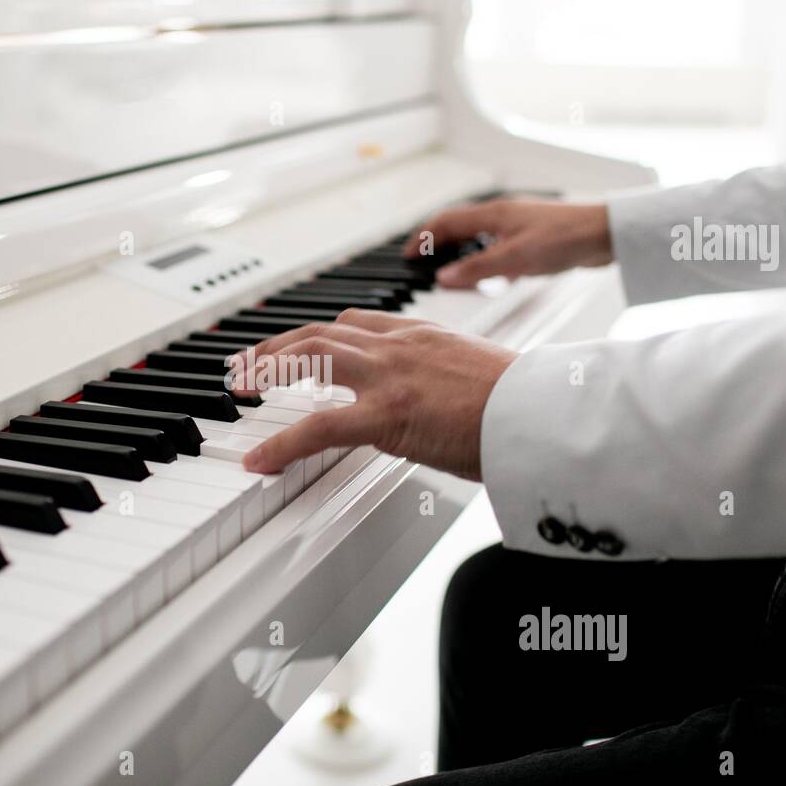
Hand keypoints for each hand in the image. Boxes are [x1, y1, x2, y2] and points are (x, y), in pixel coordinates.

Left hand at [228, 309, 517, 480]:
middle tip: (248, 363)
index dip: (318, 335)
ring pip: (309, 359)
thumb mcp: (482, 378)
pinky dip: (281, 443)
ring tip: (239, 388)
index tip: (298, 346)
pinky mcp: (388, 414)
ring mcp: (391, 377)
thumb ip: (450, 383)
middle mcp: (401, 346)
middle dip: (276, 345)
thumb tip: (445, 405)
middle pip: (321, 333)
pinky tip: (259, 460)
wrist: (547, 413)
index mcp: (425, 336)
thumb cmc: (528, 405)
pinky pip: (318, 427)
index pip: (357, 324)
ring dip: (266, 371)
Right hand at [404, 199, 612, 287]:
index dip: (422, 238)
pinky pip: (496, 244)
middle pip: (457, 225)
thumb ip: (477, 269)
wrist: (605, 234)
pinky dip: (482, 257)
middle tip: (420, 260)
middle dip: (435, 242)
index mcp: (492, 214)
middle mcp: (501, 215)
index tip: (407, 255)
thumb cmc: (566, 238)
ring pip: (477, 235)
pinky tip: (489, 273)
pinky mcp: (531, 237)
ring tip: (447, 267)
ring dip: (458, 249)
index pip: (444, 222)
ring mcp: (516, 225)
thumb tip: (444, 278)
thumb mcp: (514, 259)